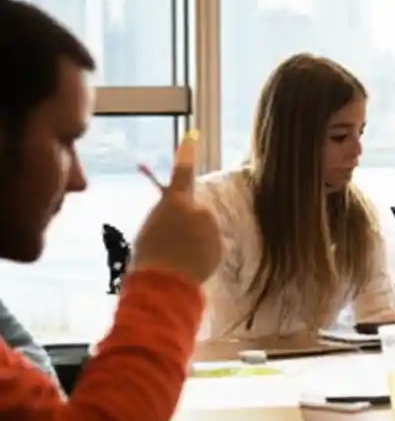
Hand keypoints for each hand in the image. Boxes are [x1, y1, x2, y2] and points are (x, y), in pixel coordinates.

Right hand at [131, 131, 223, 285]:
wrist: (165, 284)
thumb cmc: (148, 256)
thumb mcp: (149, 228)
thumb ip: (166, 214)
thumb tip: (177, 213)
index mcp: (176, 202)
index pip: (183, 173)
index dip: (187, 154)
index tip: (193, 135)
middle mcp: (199, 209)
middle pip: (193, 209)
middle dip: (185, 220)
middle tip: (168, 240)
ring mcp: (212, 227)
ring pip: (203, 228)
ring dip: (194, 237)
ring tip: (177, 256)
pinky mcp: (221, 245)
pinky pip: (209, 244)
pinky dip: (201, 252)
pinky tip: (188, 264)